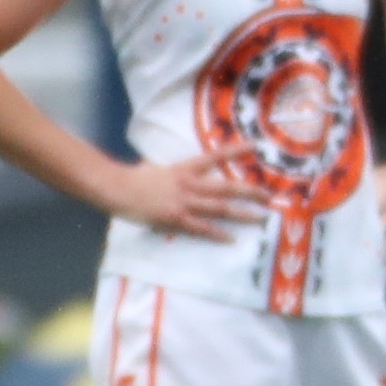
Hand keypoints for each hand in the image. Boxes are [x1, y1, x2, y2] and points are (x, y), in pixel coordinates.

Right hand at [107, 153, 267, 240]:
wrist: (115, 188)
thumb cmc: (134, 178)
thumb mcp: (158, 169)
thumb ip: (174, 173)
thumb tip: (179, 174)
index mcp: (185, 169)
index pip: (215, 156)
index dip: (236, 151)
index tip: (256, 147)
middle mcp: (189, 184)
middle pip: (227, 186)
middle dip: (250, 191)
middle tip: (269, 196)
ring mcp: (184, 202)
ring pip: (220, 208)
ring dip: (243, 214)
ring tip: (262, 218)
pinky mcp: (176, 219)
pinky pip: (201, 228)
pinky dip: (218, 234)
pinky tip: (232, 239)